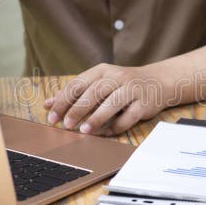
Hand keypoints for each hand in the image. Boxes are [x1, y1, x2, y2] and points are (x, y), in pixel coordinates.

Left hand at [44, 63, 170, 135]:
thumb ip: (75, 92)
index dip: (63, 100)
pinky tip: (106, 133)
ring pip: (112, 103)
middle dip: (77, 109)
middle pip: (94, 92)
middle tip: (65, 124)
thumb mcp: (99, 83)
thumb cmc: (122, 84)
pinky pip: (129, 116)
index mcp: (102, 71)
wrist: (158, 81)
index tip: (52, 116)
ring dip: (96, 118)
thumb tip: (47, 104)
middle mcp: (117, 77)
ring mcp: (132, 89)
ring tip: (84, 131)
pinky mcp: (144, 103)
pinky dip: (116, 126)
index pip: (78, 84)